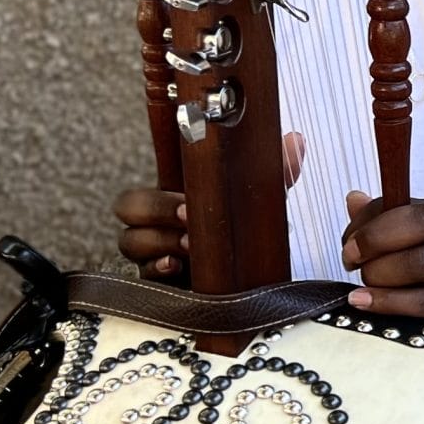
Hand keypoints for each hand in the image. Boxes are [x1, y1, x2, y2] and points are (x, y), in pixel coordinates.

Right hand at [111, 134, 307, 282]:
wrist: (256, 279)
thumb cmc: (248, 233)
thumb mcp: (263, 203)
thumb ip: (277, 173)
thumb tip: (296, 140)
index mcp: (172, 201)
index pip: (141, 191)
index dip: (155, 196)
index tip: (188, 201)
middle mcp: (156, 227)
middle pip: (127, 209)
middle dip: (156, 211)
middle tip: (191, 219)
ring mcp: (154, 256)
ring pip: (130, 242)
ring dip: (161, 242)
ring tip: (193, 247)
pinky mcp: (160, 284)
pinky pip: (143, 276)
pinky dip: (157, 270)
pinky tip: (178, 268)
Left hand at [340, 192, 423, 356]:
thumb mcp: (418, 250)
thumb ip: (386, 226)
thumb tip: (354, 199)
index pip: (406, 204)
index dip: (368, 220)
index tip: (348, 243)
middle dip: (377, 238)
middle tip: (351, 259)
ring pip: (423, 262)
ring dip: (381, 273)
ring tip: (363, 286)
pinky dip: (390, 302)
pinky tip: (366, 303)